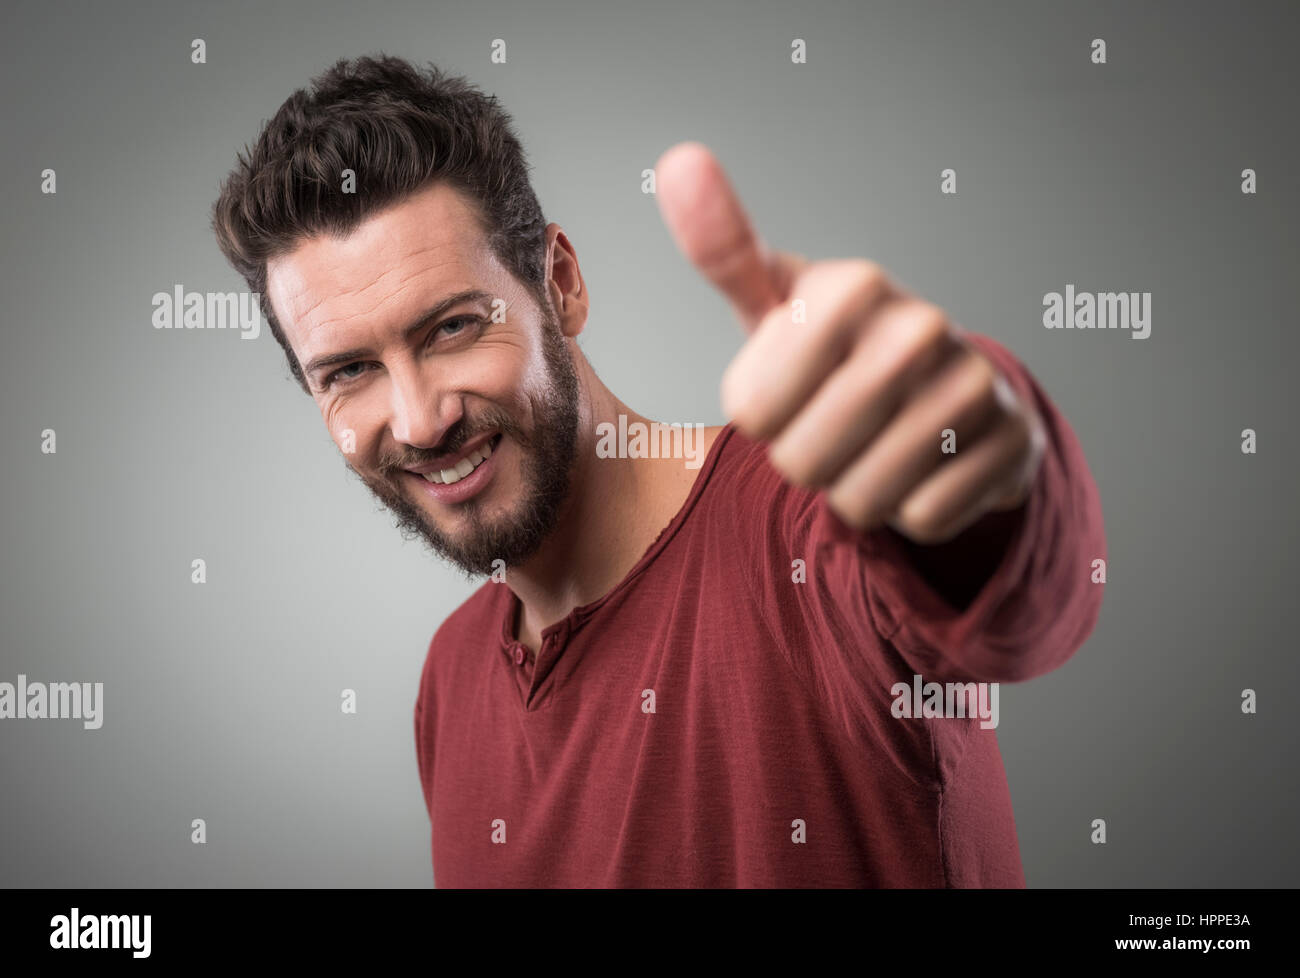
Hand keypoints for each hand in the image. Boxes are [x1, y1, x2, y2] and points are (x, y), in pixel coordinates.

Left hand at [654, 142, 1044, 544]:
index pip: (750, 413)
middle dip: (805, 461)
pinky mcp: (1012, 440)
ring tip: (875, 445)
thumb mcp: (776, 307)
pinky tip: (925, 466)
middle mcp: (918, 324)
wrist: (946, 389)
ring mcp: (973, 382)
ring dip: (855, 491)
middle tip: (834, 425)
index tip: (790, 386)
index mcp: (848, 285)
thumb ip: (724, 249)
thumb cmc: (837, 351)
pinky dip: (912, 511)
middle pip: (802, 461)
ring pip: (862, 498)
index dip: (761, 418)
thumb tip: (679, 158)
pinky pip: (922, 519)